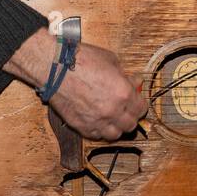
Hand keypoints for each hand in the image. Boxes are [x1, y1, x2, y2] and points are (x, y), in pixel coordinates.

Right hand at [6, 28, 144, 140]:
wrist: (54, 66)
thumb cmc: (81, 59)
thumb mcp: (111, 61)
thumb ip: (125, 76)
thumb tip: (134, 82)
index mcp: (123, 93)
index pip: (141, 109)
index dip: (139, 104)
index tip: (136, 100)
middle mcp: (112, 111)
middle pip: (130, 125)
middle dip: (129, 115)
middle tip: (125, 108)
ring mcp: (96, 121)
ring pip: (114, 134)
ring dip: (116, 126)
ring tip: (112, 117)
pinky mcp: (80, 126)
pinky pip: (96, 136)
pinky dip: (99, 130)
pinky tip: (97, 120)